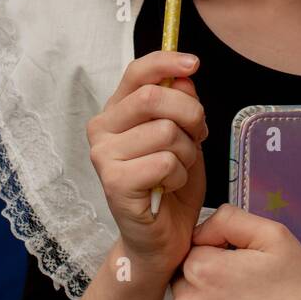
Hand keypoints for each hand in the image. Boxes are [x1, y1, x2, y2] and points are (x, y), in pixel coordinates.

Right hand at [87, 50, 207, 277]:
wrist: (162, 237)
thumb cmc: (171, 184)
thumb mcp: (184, 135)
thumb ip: (181, 104)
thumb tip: (184, 76)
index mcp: (117, 111)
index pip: (137, 72)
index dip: (166, 61)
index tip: (194, 63)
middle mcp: (102, 129)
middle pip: (153, 97)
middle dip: (189, 114)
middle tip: (198, 135)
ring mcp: (104, 156)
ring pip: (165, 131)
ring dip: (187, 152)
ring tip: (179, 169)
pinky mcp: (114, 182)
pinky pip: (165, 161)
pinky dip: (180, 174)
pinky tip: (169, 187)